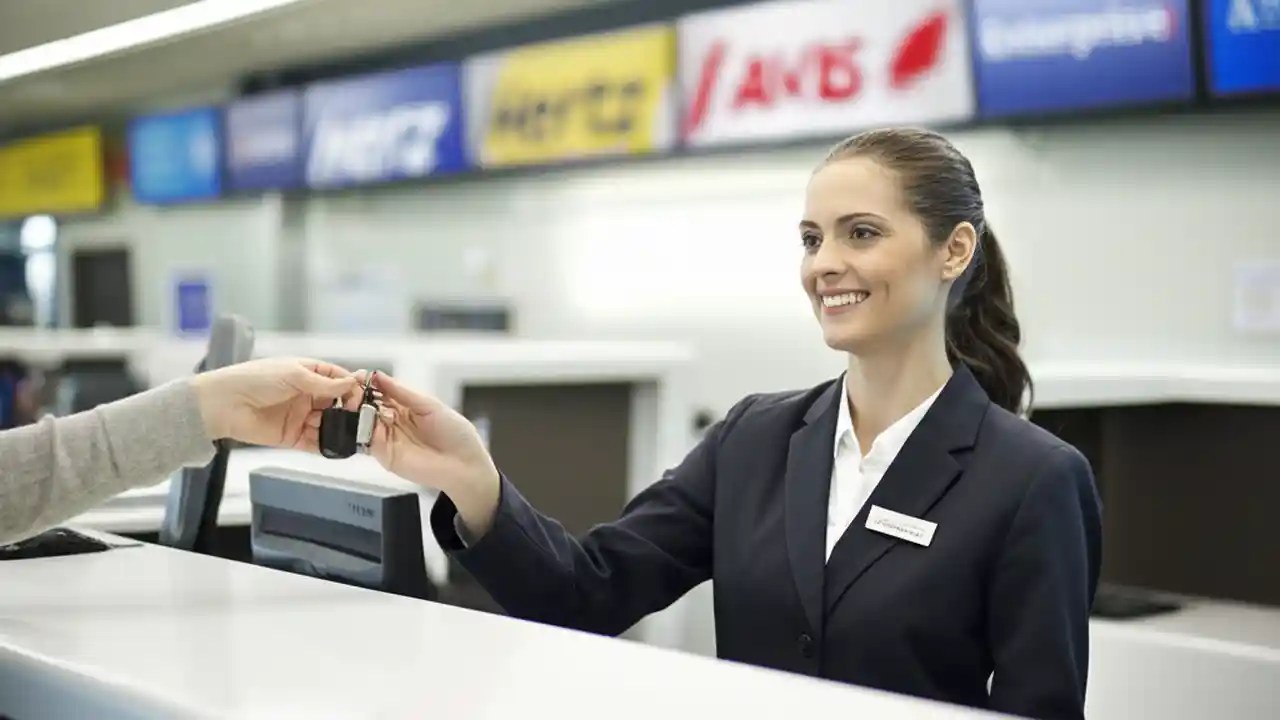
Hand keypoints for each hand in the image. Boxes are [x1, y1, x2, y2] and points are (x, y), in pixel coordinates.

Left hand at [191, 357, 358, 451]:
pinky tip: (341, 447)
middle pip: (337, 402)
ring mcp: (301, 416)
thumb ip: (323, 384)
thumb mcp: (293, 375)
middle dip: (350, 408)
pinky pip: (316, 442)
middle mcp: (307, 395)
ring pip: (329, 423)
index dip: (351, 385)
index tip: (364, 394)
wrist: (223, 405)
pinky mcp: (293, 437)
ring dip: (342, 427)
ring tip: (357, 433)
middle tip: (363, 416)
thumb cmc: (256, 380)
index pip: (336, 378)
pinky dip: (328, 445)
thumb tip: (351, 384)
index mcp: (306, 374)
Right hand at [358, 371, 500, 535]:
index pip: (379, 392)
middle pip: (367, 406)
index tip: (359, 375)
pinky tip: (366, 419)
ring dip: (357, 411)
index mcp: (404, 406)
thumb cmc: (455, 433)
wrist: (464, 464)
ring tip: (356, 401)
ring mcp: (387, 438)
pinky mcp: (385, 455)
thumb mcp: (429, 405)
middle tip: (351, 388)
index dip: (368, 384)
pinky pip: (368, 441)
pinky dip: (364, 429)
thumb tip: (378, 376)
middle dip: (358, 396)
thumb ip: (402, 392)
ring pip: (363, 422)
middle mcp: (392, 421)